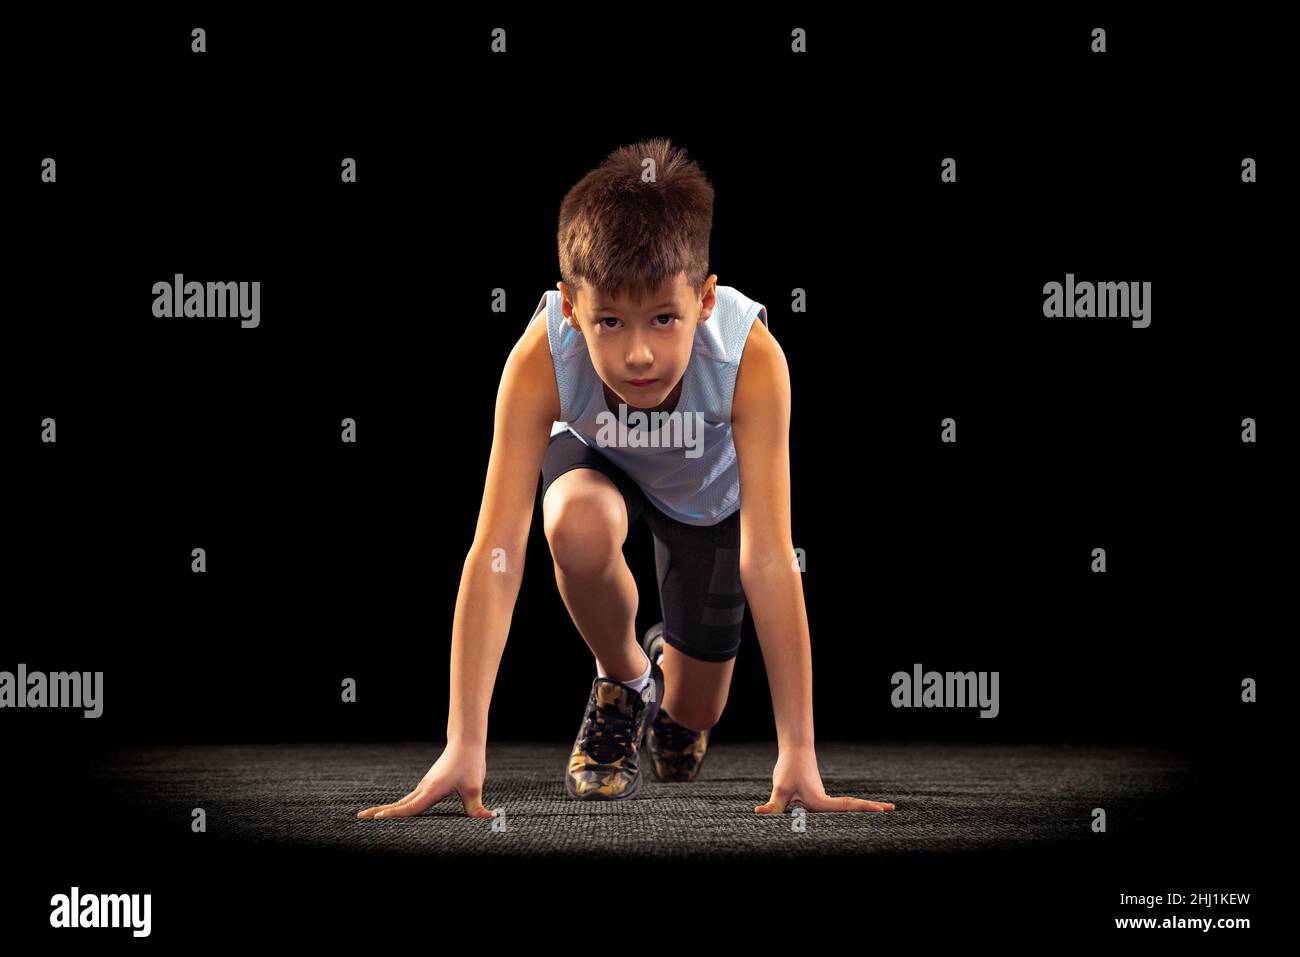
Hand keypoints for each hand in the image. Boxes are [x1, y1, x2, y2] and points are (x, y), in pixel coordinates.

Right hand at [356, 741, 494, 818]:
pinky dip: (399, 806)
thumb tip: (489, 817)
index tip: (376, 818)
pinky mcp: (429, 784)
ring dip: (388, 809)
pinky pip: (410, 799)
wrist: (466, 742)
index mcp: (431, 790)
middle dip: (379, 811)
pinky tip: (396, 811)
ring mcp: (425, 786)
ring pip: (403, 801)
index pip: (409, 807)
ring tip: (372, 817)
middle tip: (359, 817)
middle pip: (398, 804)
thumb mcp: (474, 788)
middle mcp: (424, 788)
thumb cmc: (469, 764)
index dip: (393, 814)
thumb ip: (477, 808)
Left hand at [755, 745, 895, 813]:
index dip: (865, 809)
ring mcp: (822, 801)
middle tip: (893, 809)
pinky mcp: (817, 800)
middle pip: (850, 810)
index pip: (846, 808)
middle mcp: (824, 802)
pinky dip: (846, 811)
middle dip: (870, 810)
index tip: (884, 810)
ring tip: (884, 810)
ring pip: (841, 810)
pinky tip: (856, 814)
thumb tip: (760, 814)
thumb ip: (774, 806)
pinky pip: (832, 810)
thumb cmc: (790, 768)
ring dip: (861, 810)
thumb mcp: (781, 788)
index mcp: (820, 802)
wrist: (794, 751)